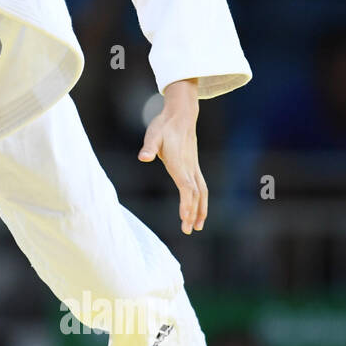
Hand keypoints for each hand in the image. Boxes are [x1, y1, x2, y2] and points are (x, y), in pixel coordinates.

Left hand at [138, 78, 206, 233]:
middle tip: (188, 230)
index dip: (186, 202)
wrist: (181, 115)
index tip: (185, 217)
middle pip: (196, 194)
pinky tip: (199, 210)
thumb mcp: (153, 134)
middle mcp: (189, 167)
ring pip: (202, 192)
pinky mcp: (193, 167)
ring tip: (197, 226)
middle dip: (193, 212)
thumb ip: (149, 147)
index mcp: (179, 163)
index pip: (186, 186)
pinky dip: (201, 201)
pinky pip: (201, 187)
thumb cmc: (164, 125)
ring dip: (201, 210)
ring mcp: (193, 167)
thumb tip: (143, 157)